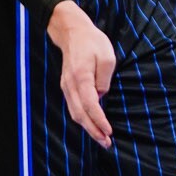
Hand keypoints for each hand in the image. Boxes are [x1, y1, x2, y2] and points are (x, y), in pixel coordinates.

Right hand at [49, 0, 115, 148]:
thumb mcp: (107, 56)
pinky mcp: (67, 87)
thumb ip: (104, 78)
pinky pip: (74, 107)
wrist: (72, 32)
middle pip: (80, 114)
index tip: (109, 132)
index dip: (99, 121)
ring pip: (75, 113)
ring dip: (88, 128)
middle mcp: (70, 85)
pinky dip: (83, 119)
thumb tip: (101, 96)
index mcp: (81, 77)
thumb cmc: (92, 42)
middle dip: (93, 131)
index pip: (90, 105)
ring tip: (101, 139)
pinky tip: (92, 125)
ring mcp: (66, 87)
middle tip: (107, 143)